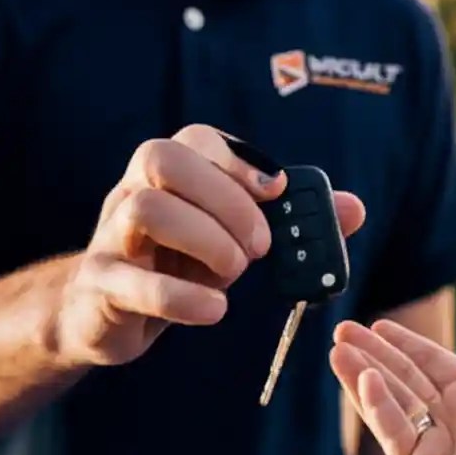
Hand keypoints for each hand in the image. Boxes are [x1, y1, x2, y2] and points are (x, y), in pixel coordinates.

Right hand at [53, 125, 365, 365]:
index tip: (278, 192)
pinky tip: (214, 310)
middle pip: (162, 159)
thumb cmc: (179, 266)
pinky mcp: (100, 285)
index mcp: (168, 173)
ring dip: (205, 240)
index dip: (240, 162)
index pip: (196, 139)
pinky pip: (133, 282)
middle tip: (260, 246)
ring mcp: (109, 236)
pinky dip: (183, 297)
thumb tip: (355, 208)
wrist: (107, 315)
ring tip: (235, 273)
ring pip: (145, 209)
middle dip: (225, 200)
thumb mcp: (236, 241)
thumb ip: (293, 224)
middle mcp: (131, 192)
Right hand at [330, 274, 455, 454]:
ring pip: (391, 404)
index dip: (403, 344)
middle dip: (373, 354)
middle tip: (342, 331)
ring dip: (363, 376)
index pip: (432, 362)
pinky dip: (378, 408)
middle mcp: (455, 421)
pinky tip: (363, 381)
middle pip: (404, 379)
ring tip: (337, 350)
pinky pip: (394, 435)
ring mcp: (435, 449)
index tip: (376, 324)